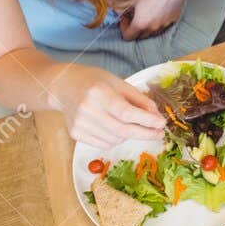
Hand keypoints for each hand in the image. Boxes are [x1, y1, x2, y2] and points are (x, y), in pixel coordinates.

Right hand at [50, 64, 166, 149]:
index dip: (146, 120)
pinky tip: (116, 128)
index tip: (161, 124)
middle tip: (159, 133)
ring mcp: (79, 124)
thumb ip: (138, 99)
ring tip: (132, 125)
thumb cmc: (93, 81)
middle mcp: (87, 109)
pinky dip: (116, 139)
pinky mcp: (75, 134)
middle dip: (145, 133)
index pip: (126, 112)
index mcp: (98, 92)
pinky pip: (104, 144)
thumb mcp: (118, 82)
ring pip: (115, 139)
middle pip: (122, 130)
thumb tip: (156, 115)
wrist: (63, 86)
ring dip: (130, 135)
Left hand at [112, 0, 186, 40]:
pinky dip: (156, 22)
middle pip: (139, 36)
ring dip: (145, 25)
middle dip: (134, 27)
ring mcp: (164, 25)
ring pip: (151, 32)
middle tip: (133, 14)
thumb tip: (116, 11)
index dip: (123, 28)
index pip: (127, 36)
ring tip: (145, 12)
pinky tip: (156, 10)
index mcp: (141, 24)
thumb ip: (121, 6)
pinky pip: (161, 26)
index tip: (124, 17)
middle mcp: (153, 28)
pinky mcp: (172, 20)